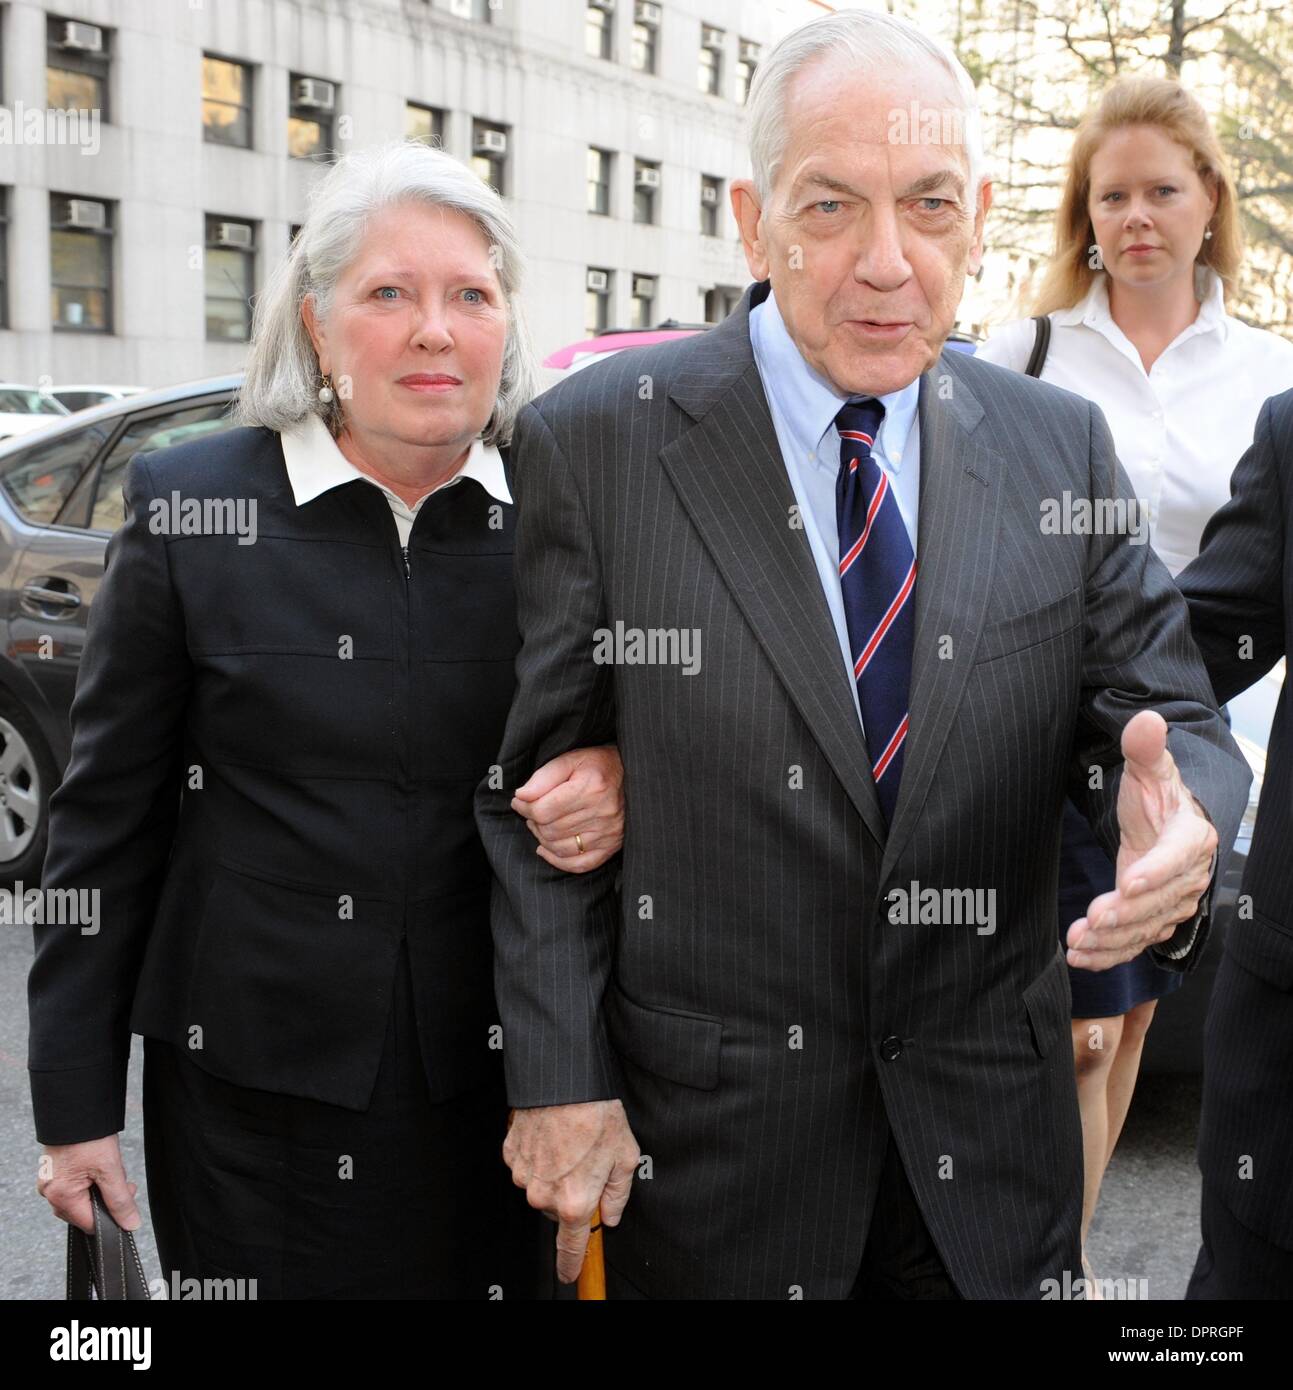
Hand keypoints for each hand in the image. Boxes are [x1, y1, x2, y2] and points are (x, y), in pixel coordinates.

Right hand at [36, 1134, 140, 1234]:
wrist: (75, 1108)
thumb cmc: (89, 1138)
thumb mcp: (110, 1170)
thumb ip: (120, 1200)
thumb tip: (130, 1224)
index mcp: (61, 1197)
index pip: (89, 1224)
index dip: (112, 1215)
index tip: (127, 1195)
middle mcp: (50, 1193)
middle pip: (84, 1212)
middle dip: (107, 1199)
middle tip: (122, 1180)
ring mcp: (50, 1182)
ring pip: (81, 1198)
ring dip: (100, 1189)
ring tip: (110, 1168)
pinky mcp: (53, 1172)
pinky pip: (74, 1186)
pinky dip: (90, 1181)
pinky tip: (99, 1166)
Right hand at [504, 1100, 639, 1283]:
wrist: (563, 1082)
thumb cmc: (595, 1114)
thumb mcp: (625, 1157)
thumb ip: (618, 1194)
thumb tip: (611, 1214)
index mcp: (575, 1201)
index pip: (571, 1247)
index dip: (570, 1265)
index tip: (569, 1275)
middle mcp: (544, 1194)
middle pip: (557, 1211)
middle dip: (572, 1194)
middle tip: (586, 1163)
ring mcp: (524, 1175)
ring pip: (541, 1188)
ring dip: (555, 1173)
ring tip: (570, 1144)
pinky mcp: (511, 1155)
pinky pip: (527, 1166)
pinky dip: (539, 1157)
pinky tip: (553, 1137)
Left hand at [512, 745, 623, 873]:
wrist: (634, 776)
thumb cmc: (599, 766)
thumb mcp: (571, 759)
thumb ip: (543, 776)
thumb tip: (521, 796)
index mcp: (591, 787)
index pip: (543, 809)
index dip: (524, 806)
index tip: (519, 800)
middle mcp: (602, 812)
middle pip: (549, 829)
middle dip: (533, 821)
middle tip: (531, 810)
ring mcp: (608, 833)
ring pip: (559, 847)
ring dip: (542, 838)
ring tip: (541, 824)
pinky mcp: (611, 847)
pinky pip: (578, 864)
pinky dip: (557, 860)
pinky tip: (546, 850)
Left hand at [1066, 710, 1217, 970]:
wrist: (1165, 824)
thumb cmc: (1157, 797)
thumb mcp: (1150, 770)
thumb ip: (1145, 749)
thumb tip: (1146, 721)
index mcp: (1191, 838)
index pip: (1176, 858)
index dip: (1155, 872)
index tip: (1128, 881)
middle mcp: (1188, 877)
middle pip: (1159, 901)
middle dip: (1127, 913)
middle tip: (1094, 920)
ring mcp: (1172, 903)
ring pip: (1145, 928)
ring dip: (1112, 940)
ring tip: (1078, 943)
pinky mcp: (1153, 921)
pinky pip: (1134, 943)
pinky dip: (1109, 953)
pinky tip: (1081, 957)